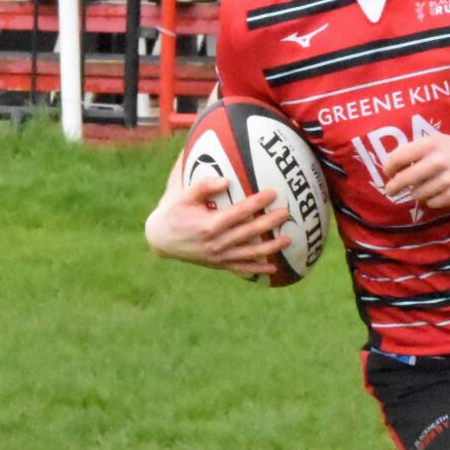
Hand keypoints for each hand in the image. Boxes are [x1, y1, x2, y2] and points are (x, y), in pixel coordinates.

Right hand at [145, 165, 290, 276]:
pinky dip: (257, 269)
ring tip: (289, 239)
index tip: (273, 193)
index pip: (239, 212)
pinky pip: (241, 268)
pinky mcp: (218, 265)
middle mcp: (217, 243)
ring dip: (271, 248)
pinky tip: (273, 268)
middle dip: (270, 222)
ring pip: (250, 253)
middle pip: (250, 232)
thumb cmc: (174, 212)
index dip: (257, 203)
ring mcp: (219, 256)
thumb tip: (225, 180)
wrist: (161, 239)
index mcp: (209, 224)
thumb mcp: (183, 196)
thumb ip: (203, 186)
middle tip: (286, 212)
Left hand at [382, 130, 449, 210]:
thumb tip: (390, 167)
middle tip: (391, 190)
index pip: (399, 157)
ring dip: (415, 193)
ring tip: (418, 189)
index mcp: (431, 144)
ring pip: (418, 194)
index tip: (388, 173)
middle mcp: (439, 161)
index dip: (389, 167)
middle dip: (394, 187)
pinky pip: (432, 203)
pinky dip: (430, 200)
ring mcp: (448, 179)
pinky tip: (434, 194)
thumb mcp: (435, 141)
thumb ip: (414, 151)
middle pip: (406, 179)